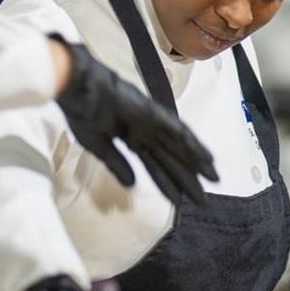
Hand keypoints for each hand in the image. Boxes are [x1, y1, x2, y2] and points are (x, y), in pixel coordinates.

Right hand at [51, 38, 217, 202]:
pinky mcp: (151, 111)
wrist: (77, 89)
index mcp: (133, 138)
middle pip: (172, 157)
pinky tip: (200, 153)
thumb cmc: (83, 112)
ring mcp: (151, 120)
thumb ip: (117, 164)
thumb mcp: (99, 146)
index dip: (167, 183)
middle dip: (189, 177)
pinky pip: (172, 127)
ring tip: (212, 175)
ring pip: (178, 143)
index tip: (180, 201)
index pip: (155, 165)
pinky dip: (187, 139)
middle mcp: (147, 130)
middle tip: (204, 198)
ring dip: (196, 159)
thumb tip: (132, 185)